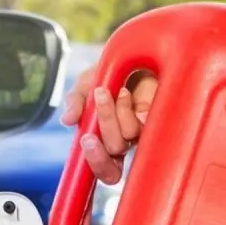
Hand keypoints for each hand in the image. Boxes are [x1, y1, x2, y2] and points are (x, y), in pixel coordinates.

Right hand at [60, 66, 157, 184]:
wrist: (136, 55)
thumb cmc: (111, 73)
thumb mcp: (87, 83)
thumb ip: (76, 101)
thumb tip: (67, 121)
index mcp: (106, 141)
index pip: (105, 169)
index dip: (96, 162)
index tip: (86, 138)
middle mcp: (127, 140)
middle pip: (114, 151)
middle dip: (105, 125)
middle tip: (100, 98)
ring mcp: (144, 130)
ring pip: (128, 136)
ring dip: (117, 112)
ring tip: (117, 89)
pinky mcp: (158, 118)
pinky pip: (144, 122)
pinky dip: (130, 106)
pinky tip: (126, 92)